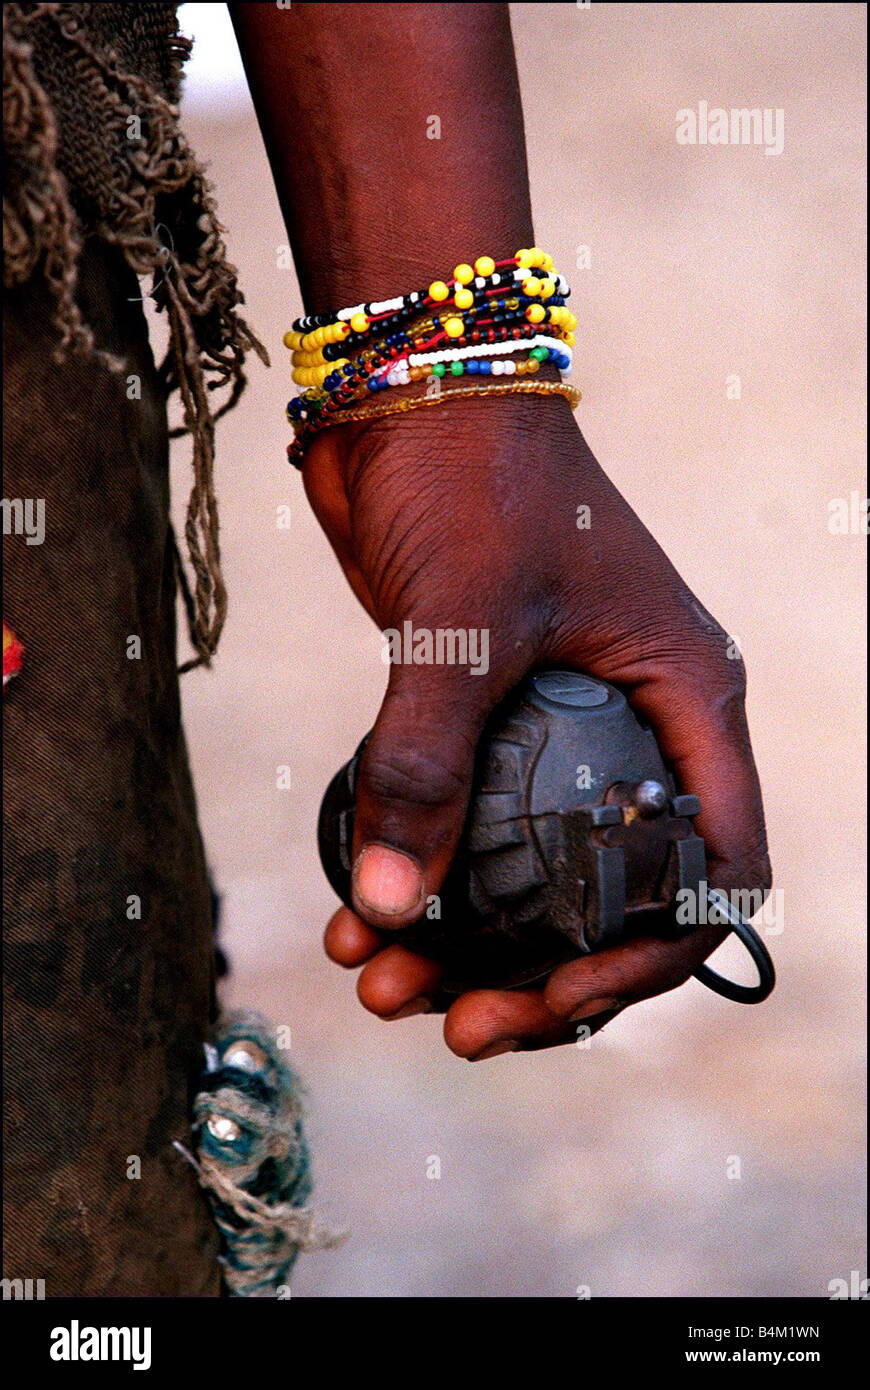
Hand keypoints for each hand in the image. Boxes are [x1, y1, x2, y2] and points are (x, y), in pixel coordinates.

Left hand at [304, 395, 770, 1058]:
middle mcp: (636, 730)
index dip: (651, 956)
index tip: (554, 996)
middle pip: (616, 900)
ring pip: (536, 879)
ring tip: (385, 987)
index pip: (714, 868)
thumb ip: (424, 756)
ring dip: (469, 945)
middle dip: (540, 976)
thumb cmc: (470, 475)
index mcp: (685, 703)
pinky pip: (471, 832)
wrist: (410, 393)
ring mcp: (561, 733)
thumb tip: (385, 904)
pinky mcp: (487, 725)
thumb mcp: (461, 615)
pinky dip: (424, 884)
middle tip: (454, 1024)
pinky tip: (354, 920)